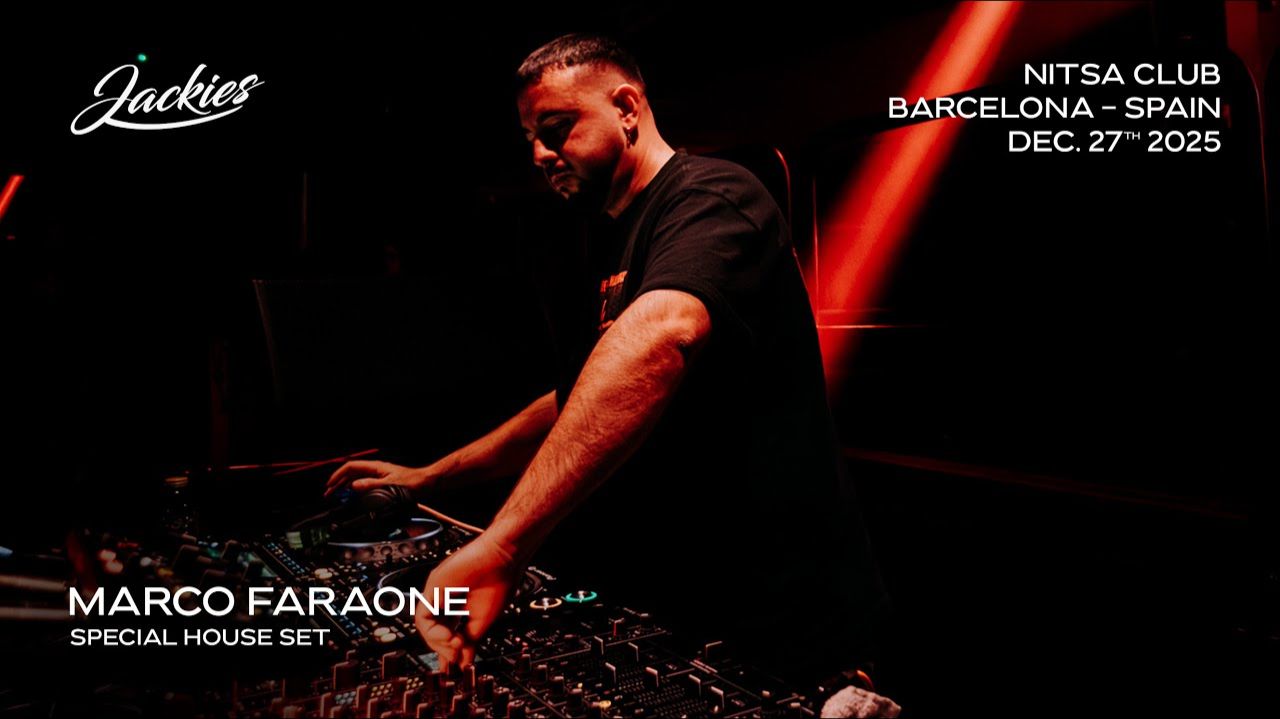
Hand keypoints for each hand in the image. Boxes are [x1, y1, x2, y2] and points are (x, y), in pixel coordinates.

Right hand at [324, 460, 432, 496]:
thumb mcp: (389, 485)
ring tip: (337, 496)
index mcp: (375, 467)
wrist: (425, 483)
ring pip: (357, 479)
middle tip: (329, 493)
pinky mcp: (383, 483)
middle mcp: (376, 470)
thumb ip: (371, 486)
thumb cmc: (412, 483)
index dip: (338, 475)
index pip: (351, 467)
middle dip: (338, 483)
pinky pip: (364, 485)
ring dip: (346, 487)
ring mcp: (379, 476)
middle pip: (351, 474)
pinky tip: (353, 497)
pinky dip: (355, 491)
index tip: (330, 485)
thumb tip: (353, 486)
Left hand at [415, 532, 522, 669]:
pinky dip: (434, 633)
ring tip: (457, 643)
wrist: (502, 561)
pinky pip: (423, 618)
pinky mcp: (432, 589)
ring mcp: (438, 595)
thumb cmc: (498, 584)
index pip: (447, 632)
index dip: (447, 649)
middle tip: (458, 656)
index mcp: (460, 606)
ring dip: (440, 643)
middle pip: (434, 632)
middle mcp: (446, 600)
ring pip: (426, 627)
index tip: (451, 667)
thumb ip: (469, 642)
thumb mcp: (482, 622)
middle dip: (444, 649)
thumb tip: (464, 663)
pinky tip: (450, 636)